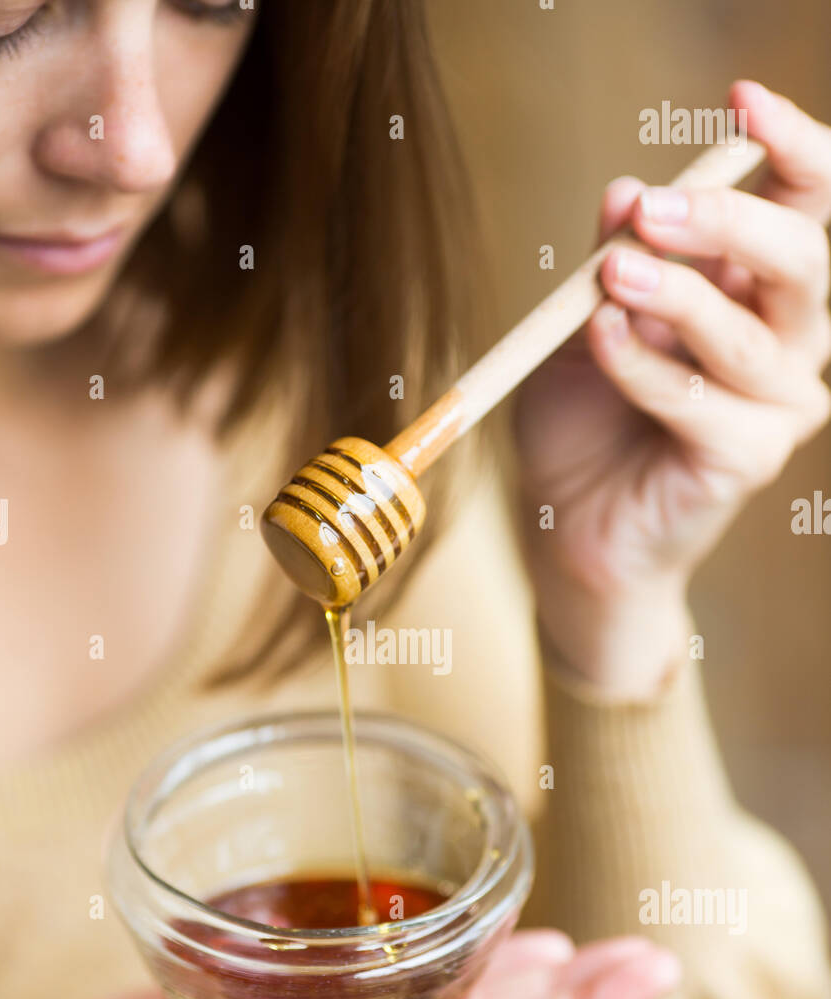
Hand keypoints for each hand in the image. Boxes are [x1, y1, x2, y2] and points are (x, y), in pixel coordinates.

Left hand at [514, 80, 830, 697]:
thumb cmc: (586, 417)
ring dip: (679, 296)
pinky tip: (597, 339)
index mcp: (759, 289)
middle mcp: (786, 341)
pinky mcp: (747, 459)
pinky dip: (641, 365)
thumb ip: (613, 258)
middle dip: (731, 221)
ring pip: (751, 336)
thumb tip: (628, 190)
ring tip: (611, 275)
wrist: (571, 523)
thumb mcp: (587, 318)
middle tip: (652, 211)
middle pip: (802, 260)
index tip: (742, 97)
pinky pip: (699, 401)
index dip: (790, 148)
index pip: (805, 205)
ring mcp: (775, 405)